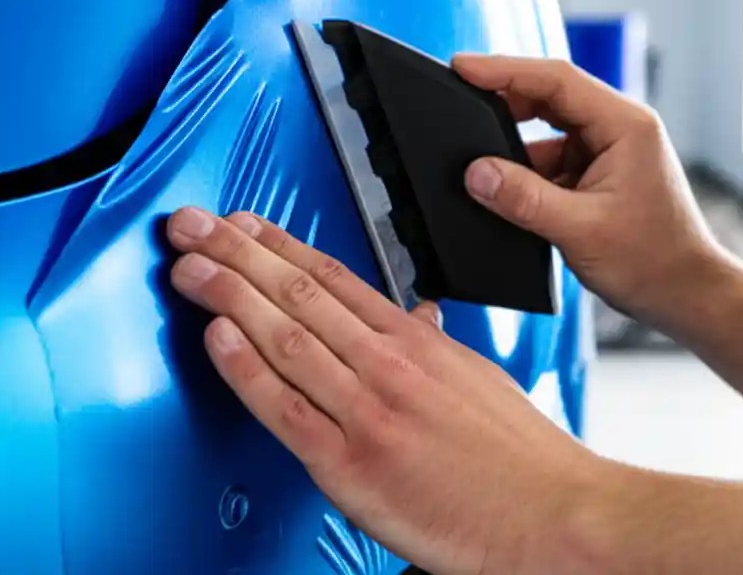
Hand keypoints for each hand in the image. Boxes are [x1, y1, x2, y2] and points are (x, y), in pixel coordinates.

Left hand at [166, 207, 619, 574]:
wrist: (554, 518)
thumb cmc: (521, 459)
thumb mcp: (478, 379)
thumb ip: (434, 345)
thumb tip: (413, 316)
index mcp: (418, 341)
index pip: (334, 277)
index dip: (279, 244)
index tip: (244, 225)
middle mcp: (388, 365)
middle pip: (298, 293)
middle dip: (237, 253)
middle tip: (193, 226)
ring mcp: (367, 411)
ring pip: (284, 337)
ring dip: (229, 295)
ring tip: (188, 267)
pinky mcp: (350, 464)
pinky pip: (284, 407)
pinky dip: (246, 369)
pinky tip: (218, 337)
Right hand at [454, 55, 731, 328]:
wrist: (686, 295)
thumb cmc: (654, 261)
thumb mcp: (579, 229)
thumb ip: (523, 199)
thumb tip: (477, 173)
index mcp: (625, 125)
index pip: (556, 78)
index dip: (505, 69)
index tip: (462, 67)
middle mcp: (620, 128)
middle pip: (550, 96)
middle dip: (504, 102)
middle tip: (459, 104)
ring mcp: (611, 150)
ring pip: (549, 130)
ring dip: (516, 146)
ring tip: (484, 165)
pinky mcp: (601, 173)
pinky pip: (554, 158)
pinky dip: (528, 171)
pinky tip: (509, 190)